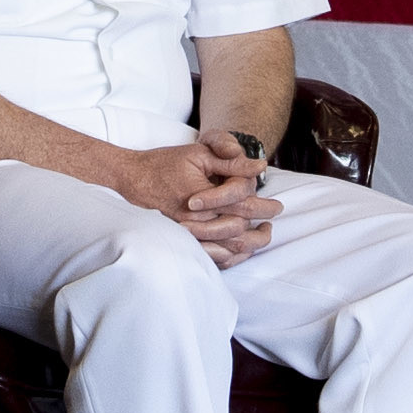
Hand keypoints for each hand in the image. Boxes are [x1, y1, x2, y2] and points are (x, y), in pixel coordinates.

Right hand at [118, 128, 272, 261]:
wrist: (134, 179)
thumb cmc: (165, 163)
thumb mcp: (199, 154)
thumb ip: (230, 161)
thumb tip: (259, 165)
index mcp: (203, 197)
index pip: (243, 206)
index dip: (265, 207)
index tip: (278, 207)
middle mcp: (196, 220)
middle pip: (239, 233)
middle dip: (261, 231)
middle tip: (272, 223)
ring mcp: (188, 235)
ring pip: (227, 250)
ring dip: (249, 245)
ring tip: (261, 235)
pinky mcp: (183, 242)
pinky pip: (211, 258)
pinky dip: (230, 256)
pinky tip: (240, 247)